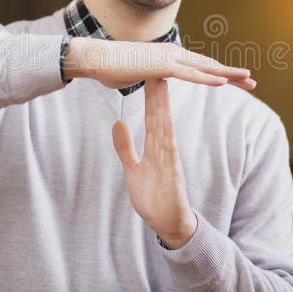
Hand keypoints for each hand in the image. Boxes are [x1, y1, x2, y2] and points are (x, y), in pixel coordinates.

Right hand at [64, 37, 255, 90]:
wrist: (94, 58)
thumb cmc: (109, 67)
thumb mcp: (134, 74)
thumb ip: (145, 76)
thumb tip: (145, 79)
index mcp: (167, 55)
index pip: (199, 66)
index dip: (219, 73)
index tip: (236, 80)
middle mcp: (172, 53)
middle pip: (209, 65)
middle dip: (232, 74)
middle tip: (252, 81)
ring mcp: (167, 57)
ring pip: (205, 67)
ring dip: (228, 74)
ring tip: (248, 79)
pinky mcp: (160, 66)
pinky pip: (189, 74)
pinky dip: (207, 78)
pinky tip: (223, 82)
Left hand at [112, 78, 196, 248]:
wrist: (168, 224)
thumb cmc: (153, 197)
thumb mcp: (133, 169)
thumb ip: (126, 147)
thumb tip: (119, 123)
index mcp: (155, 147)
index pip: (152, 116)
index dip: (149, 96)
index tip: (147, 75)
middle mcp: (164, 149)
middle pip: (159, 115)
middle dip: (157, 93)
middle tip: (156, 68)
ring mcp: (170, 159)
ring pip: (165, 127)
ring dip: (163, 106)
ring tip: (161, 85)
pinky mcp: (173, 172)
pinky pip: (170, 150)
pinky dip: (167, 134)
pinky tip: (165, 120)